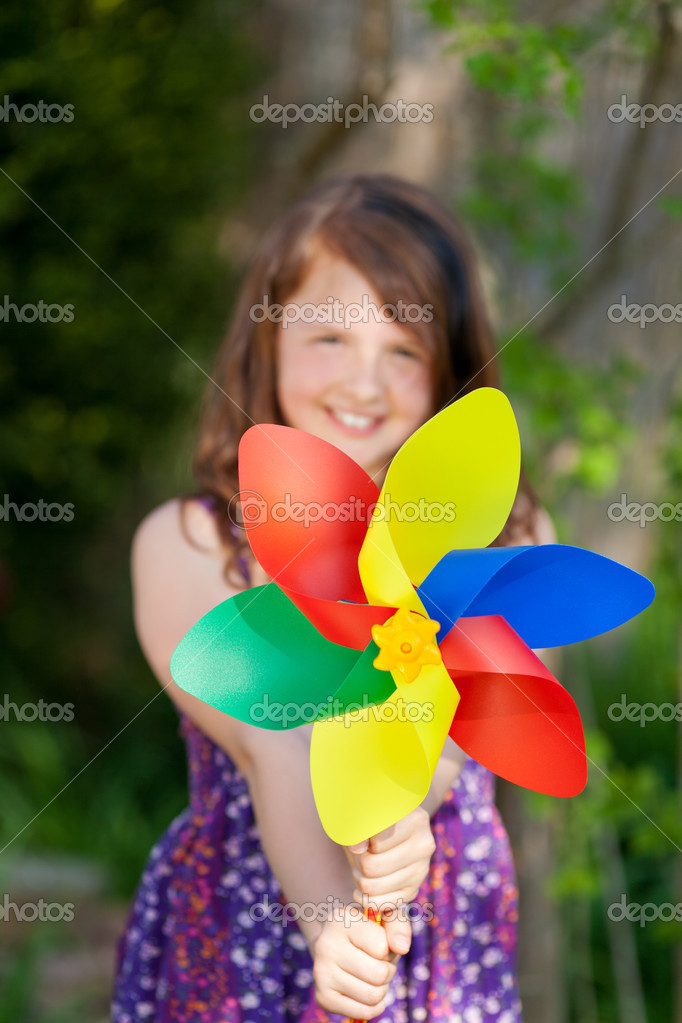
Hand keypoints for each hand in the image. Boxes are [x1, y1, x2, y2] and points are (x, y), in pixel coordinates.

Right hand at [312, 907, 396, 1018]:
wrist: (337, 944)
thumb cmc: (368, 930)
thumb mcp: (385, 918)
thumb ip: (399, 925)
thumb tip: (401, 948)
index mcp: (340, 920)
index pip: (381, 947)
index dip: (389, 949)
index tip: (380, 943)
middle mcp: (325, 944)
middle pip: (379, 974)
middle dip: (387, 971)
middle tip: (379, 963)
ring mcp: (321, 973)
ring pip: (373, 995)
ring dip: (381, 988)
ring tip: (371, 975)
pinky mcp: (323, 997)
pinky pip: (364, 1012)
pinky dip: (373, 1006)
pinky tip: (366, 991)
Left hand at [344, 805, 435, 956]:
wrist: (385, 829)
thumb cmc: (368, 818)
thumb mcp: (359, 814)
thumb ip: (355, 825)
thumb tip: (358, 848)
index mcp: (414, 818)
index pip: (375, 841)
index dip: (358, 841)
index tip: (357, 835)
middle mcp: (424, 843)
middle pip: (371, 866)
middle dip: (357, 862)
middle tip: (358, 852)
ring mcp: (422, 868)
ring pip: (373, 886)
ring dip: (359, 878)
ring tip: (361, 864)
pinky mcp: (414, 889)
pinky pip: (381, 903)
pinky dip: (366, 897)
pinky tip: (365, 882)